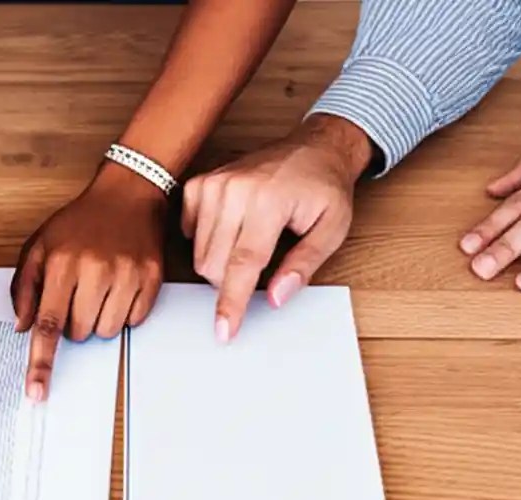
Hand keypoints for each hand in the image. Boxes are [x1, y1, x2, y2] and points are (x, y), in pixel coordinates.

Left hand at [12, 166, 163, 401]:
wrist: (128, 194)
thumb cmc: (79, 223)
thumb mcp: (39, 246)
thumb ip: (24, 287)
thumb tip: (22, 328)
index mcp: (62, 263)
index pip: (48, 324)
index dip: (41, 362)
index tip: (37, 392)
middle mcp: (95, 270)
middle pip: (79, 332)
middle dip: (74, 323)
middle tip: (77, 295)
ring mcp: (127, 275)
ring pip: (106, 331)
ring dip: (99, 320)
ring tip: (99, 289)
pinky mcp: (151, 279)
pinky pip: (133, 321)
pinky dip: (123, 312)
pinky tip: (119, 286)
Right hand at [182, 115, 370, 341]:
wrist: (314, 148)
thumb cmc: (325, 188)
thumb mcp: (332, 230)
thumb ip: (304, 265)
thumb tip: (276, 298)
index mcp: (269, 200)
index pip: (243, 264)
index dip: (232, 303)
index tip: (224, 330)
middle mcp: (234, 189)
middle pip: (214, 265)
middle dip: (233, 281)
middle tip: (262, 266)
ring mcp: (213, 184)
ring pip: (199, 253)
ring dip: (221, 263)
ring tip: (251, 244)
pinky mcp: (200, 184)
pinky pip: (188, 233)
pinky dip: (206, 242)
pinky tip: (231, 230)